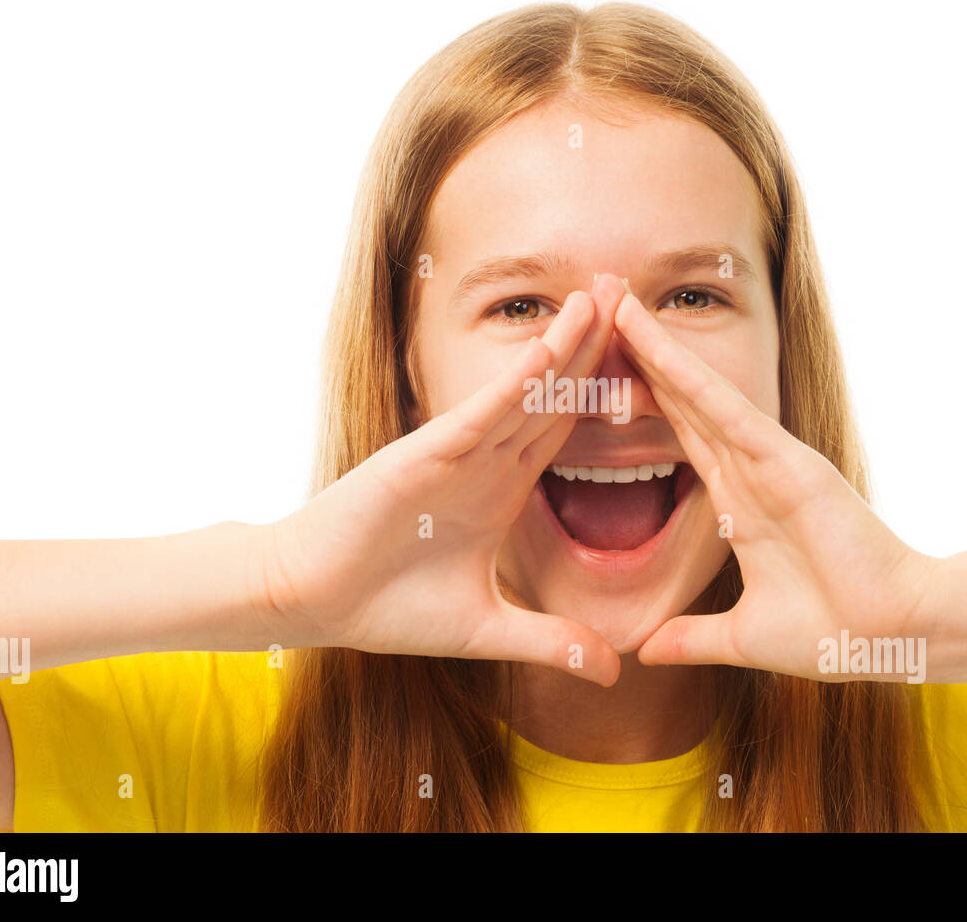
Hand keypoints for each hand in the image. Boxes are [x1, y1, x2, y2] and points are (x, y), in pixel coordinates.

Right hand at [255, 280, 626, 686]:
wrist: (312, 600)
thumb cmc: (388, 606)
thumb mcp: (488, 629)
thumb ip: (552, 641)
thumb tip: (615, 671)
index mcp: (502, 489)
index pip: (567, 431)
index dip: (609, 395)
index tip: (653, 366)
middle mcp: (486, 460)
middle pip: (554, 395)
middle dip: (595, 347)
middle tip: (635, 296)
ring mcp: (457, 452)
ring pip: (524, 391)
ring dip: (565, 344)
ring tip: (603, 296)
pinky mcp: (425, 453)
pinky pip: (481, 412)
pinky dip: (517, 381)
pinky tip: (551, 348)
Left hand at [614, 292, 941, 681]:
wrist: (890, 637)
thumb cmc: (832, 633)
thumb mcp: (742, 637)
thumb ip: (692, 637)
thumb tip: (645, 648)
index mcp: (738, 503)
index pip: (677, 438)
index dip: (639, 403)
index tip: (595, 373)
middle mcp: (747, 469)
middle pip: (679, 401)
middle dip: (637, 357)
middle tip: (595, 305)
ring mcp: (765, 459)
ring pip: (696, 392)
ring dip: (653, 347)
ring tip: (612, 300)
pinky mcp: (784, 460)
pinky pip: (726, 409)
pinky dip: (687, 374)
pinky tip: (651, 342)